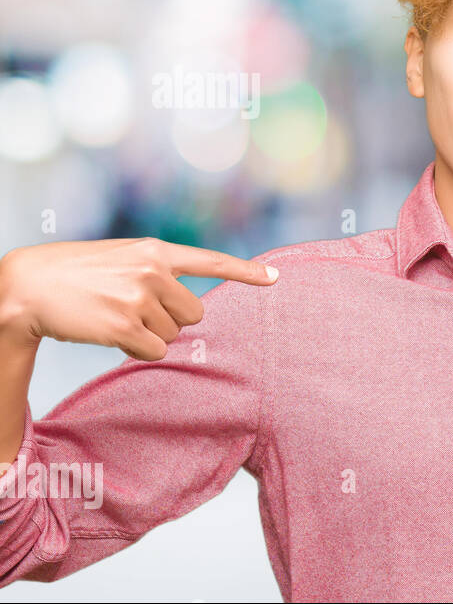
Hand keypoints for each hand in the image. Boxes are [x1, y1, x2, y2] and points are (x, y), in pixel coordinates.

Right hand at [0, 238, 277, 361]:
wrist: (27, 285)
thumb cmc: (74, 275)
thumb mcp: (120, 260)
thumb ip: (156, 274)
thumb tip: (190, 311)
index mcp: (153, 252)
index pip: (210, 261)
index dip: (245, 272)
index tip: (275, 278)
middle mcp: (152, 272)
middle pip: (194, 314)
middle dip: (170, 320)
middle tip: (133, 310)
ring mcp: (139, 299)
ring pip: (172, 335)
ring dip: (148, 335)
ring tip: (113, 316)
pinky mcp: (125, 327)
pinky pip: (153, 351)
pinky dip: (135, 350)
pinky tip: (108, 333)